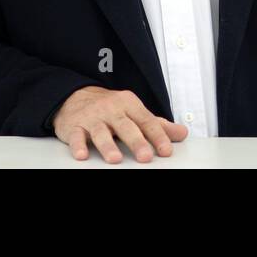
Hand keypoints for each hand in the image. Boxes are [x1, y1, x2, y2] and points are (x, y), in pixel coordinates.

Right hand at [52, 86, 187, 162]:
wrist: (75, 97)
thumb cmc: (110, 108)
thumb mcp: (134, 112)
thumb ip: (157, 124)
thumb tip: (182, 133)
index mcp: (128, 104)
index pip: (146, 121)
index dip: (157, 136)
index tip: (166, 150)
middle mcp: (111, 110)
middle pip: (125, 126)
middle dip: (136, 141)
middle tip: (145, 157)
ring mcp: (92, 118)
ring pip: (100, 132)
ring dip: (108, 146)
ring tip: (115, 159)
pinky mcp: (74, 126)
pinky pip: (76, 136)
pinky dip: (78, 145)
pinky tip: (82, 155)